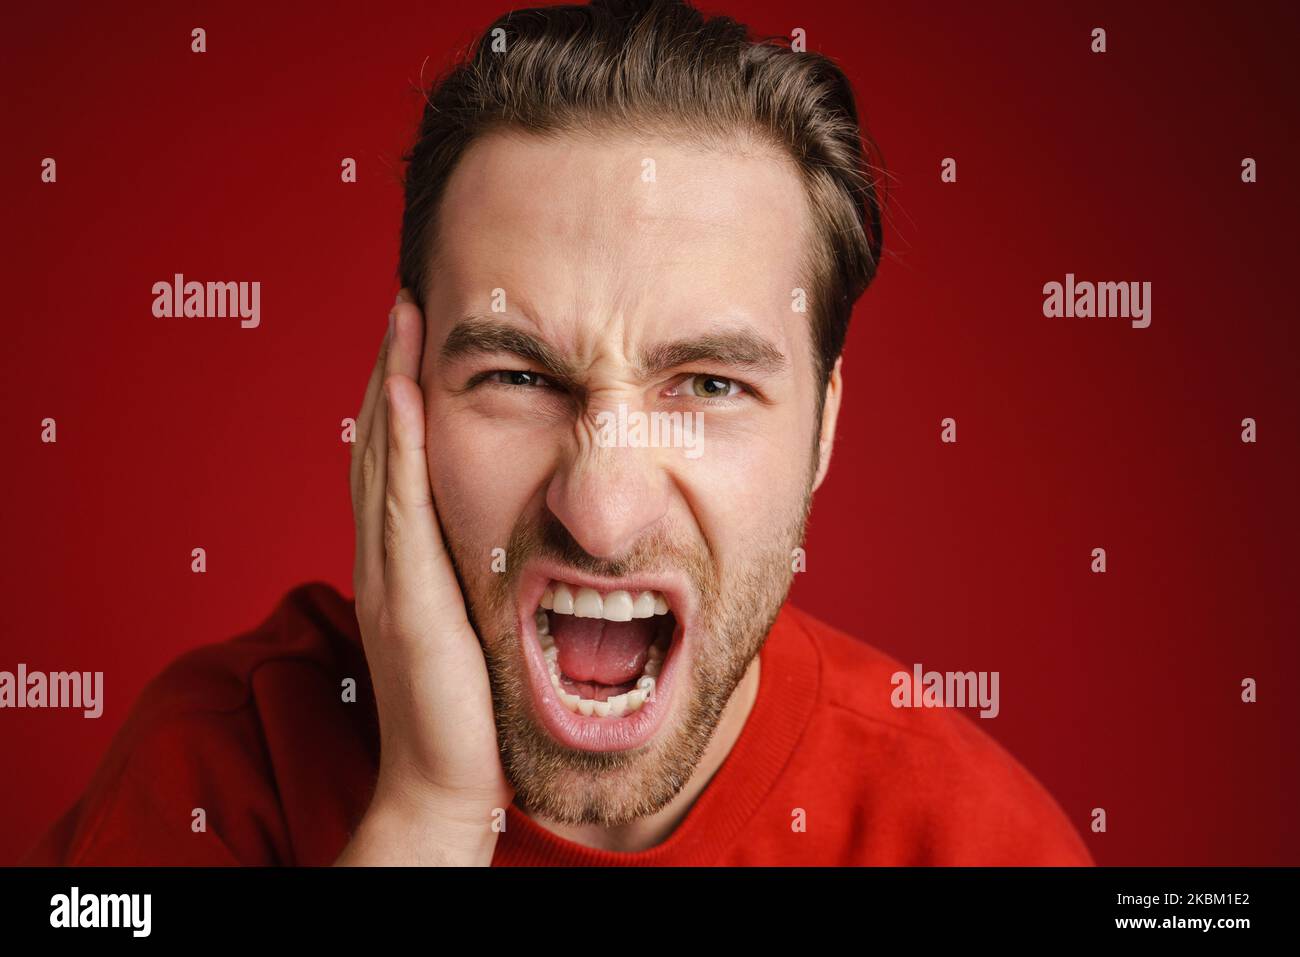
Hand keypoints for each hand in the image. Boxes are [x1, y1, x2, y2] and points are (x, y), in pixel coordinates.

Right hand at [335, 289, 511, 865]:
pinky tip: (403, 390)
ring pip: (383, 459)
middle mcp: (388, 556)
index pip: (401, 459)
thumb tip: (524, 540)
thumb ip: (484, 576)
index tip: (422, 334)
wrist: (447, 782)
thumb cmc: (470, 709)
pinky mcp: (405, 594)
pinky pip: (398, 502)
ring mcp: (390, 573)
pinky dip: (396, 443)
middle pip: (382, 442)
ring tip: (402, 316)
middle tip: (407, 299)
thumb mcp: (477, 623)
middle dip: (390, 367)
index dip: (404, 392)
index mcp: (406, 561)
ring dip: (389, 382)